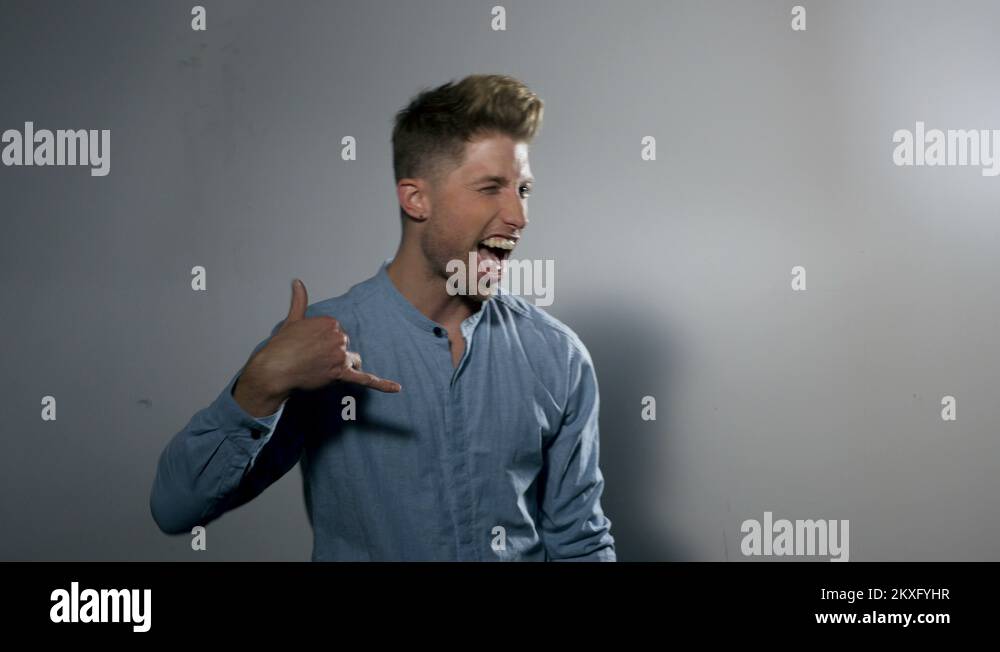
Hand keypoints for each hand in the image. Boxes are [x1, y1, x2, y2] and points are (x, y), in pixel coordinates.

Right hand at [250, 278, 401, 395]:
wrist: (274, 369)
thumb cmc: (281, 347)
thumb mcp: (292, 320)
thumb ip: (299, 301)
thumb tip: (297, 282)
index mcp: (331, 322)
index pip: (339, 334)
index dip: (325, 343)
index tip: (309, 347)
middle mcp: (339, 337)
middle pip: (347, 348)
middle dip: (334, 354)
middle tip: (312, 360)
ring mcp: (340, 356)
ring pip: (353, 361)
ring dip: (343, 366)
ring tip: (322, 369)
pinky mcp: (340, 374)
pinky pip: (365, 379)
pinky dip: (382, 384)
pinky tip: (397, 388)